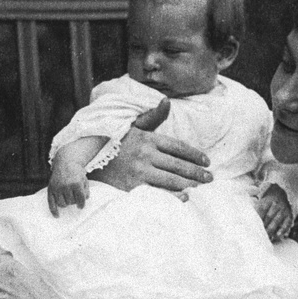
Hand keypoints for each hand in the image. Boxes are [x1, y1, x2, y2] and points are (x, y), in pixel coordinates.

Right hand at [47, 159, 88, 216]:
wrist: (66, 162)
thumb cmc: (77, 172)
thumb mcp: (85, 180)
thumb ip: (86, 191)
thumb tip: (84, 201)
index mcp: (76, 183)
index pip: (80, 200)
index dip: (81, 204)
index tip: (81, 206)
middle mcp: (66, 186)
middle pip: (71, 202)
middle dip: (74, 201)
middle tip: (74, 197)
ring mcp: (57, 187)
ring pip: (62, 204)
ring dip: (66, 203)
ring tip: (68, 199)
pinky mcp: (50, 188)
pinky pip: (51, 202)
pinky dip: (54, 210)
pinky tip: (57, 216)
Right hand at [88, 98, 212, 199]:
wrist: (87, 160)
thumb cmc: (113, 143)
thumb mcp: (131, 127)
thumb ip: (152, 117)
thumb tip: (167, 101)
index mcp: (147, 138)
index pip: (178, 147)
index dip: (195, 155)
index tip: (207, 161)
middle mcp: (145, 154)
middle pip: (178, 165)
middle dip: (197, 172)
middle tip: (210, 177)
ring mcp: (139, 172)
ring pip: (171, 180)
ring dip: (189, 184)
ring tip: (200, 186)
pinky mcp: (132, 187)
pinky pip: (158, 193)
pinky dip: (173, 196)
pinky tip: (184, 197)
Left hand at [255, 184, 292, 240]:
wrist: (281, 195)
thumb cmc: (266, 204)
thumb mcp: (260, 203)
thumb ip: (253, 211)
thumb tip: (244, 222)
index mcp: (267, 201)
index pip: (261, 209)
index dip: (257, 219)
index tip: (252, 227)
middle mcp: (276, 205)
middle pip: (268, 216)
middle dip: (263, 227)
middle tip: (257, 236)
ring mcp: (283, 210)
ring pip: (276, 221)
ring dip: (270, 230)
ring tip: (265, 238)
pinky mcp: (289, 216)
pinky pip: (286, 223)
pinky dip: (282, 230)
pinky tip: (277, 236)